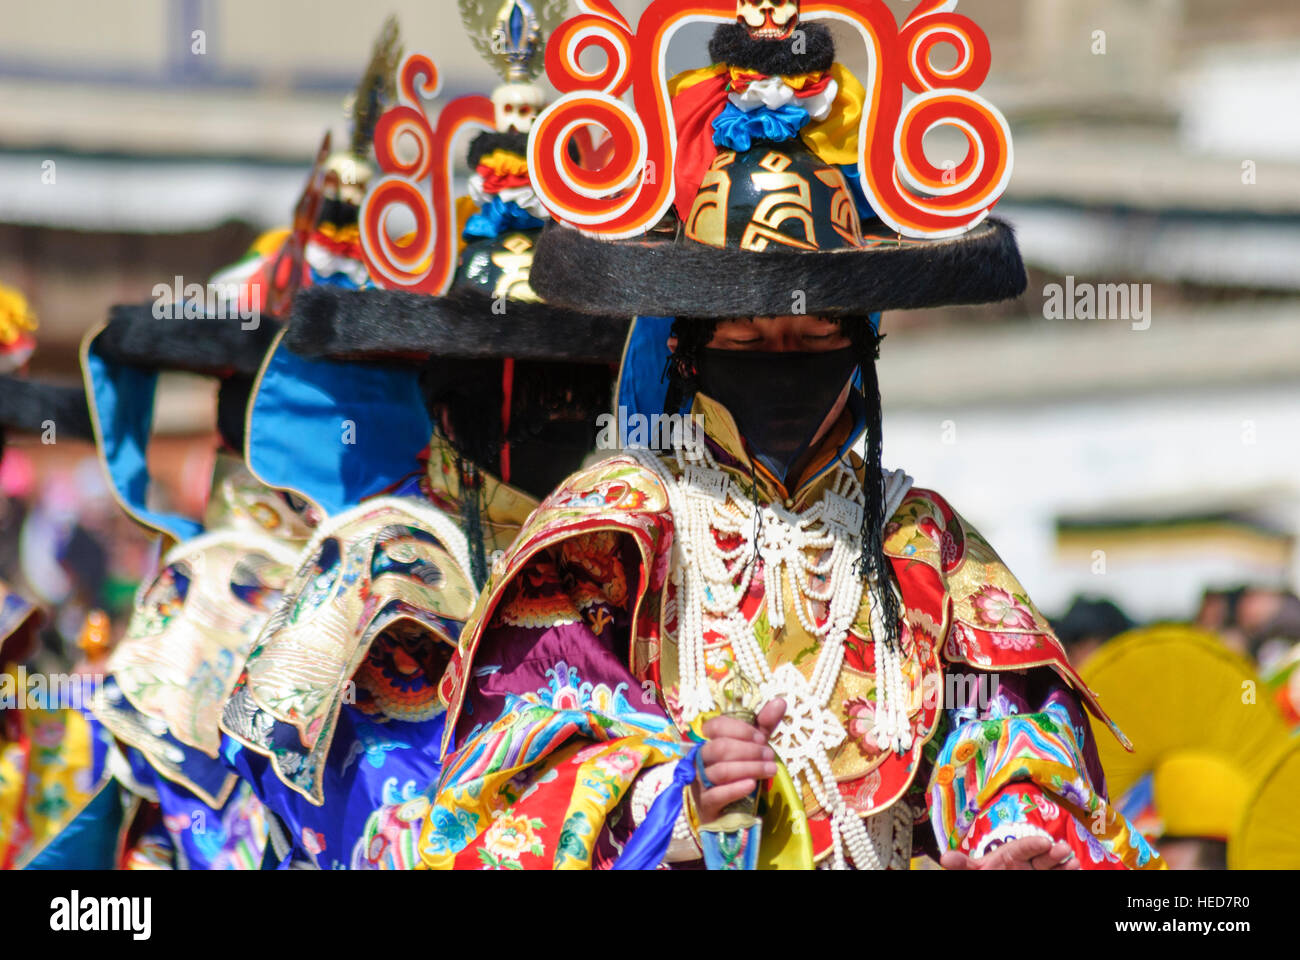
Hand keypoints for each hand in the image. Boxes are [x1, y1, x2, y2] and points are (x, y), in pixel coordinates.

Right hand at [692, 698, 785, 824]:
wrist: (732, 812)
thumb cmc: (740, 773)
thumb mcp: (753, 747)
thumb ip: (763, 726)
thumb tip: (780, 701)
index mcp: (708, 742)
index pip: (715, 726)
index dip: (739, 730)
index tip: (761, 737)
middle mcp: (699, 760)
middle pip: (719, 748)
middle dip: (749, 750)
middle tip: (770, 755)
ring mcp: (699, 783)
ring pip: (721, 770)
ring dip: (749, 768)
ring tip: (770, 770)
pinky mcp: (705, 805)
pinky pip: (717, 794)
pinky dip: (736, 788)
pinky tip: (752, 785)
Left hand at [940, 836, 1079, 869]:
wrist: (1001, 879)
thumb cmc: (990, 874)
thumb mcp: (977, 871)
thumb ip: (964, 865)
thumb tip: (944, 857)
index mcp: (1011, 855)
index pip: (1023, 847)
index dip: (1033, 844)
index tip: (1045, 841)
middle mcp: (1029, 862)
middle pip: (1043, 855)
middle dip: (1054, 851)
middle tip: (1063, 848)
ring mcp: (1040, 871)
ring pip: (1055, 866)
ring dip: (1065, 863)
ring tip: (1073, 862)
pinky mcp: (1049, 879)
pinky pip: (1060, 876)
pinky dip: (1069, 872)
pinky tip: (1077, 869)